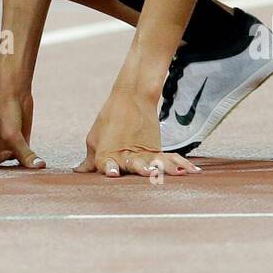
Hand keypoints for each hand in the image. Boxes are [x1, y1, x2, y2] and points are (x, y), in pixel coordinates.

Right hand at [0, 86, 43, 168]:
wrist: (14, 93)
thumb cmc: (6, 115)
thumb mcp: (15, 138)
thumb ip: (26, 156)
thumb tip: (40, 167)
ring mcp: (6, 148)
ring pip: (5, 168)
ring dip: (2, 176)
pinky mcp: (19, 142)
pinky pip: (21, 159)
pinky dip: (23, 165)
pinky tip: (28, 173)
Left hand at [74, 84, 199, 177]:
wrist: (131, 98)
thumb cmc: (109, 120)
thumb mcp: (94, 139)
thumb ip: (90, 160)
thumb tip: (78, 172)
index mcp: (108, 154)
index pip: (107, 165)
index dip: (110, 169)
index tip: (113, 173)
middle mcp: (127, 157)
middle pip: (136, 165)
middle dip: (141, 170)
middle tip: (149, 173)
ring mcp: (144, 153)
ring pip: (156, 163)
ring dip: (166, 169)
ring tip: (178, 173)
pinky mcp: (156, 149)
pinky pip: (170, 159)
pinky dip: (181, 164)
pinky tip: (193, 170)